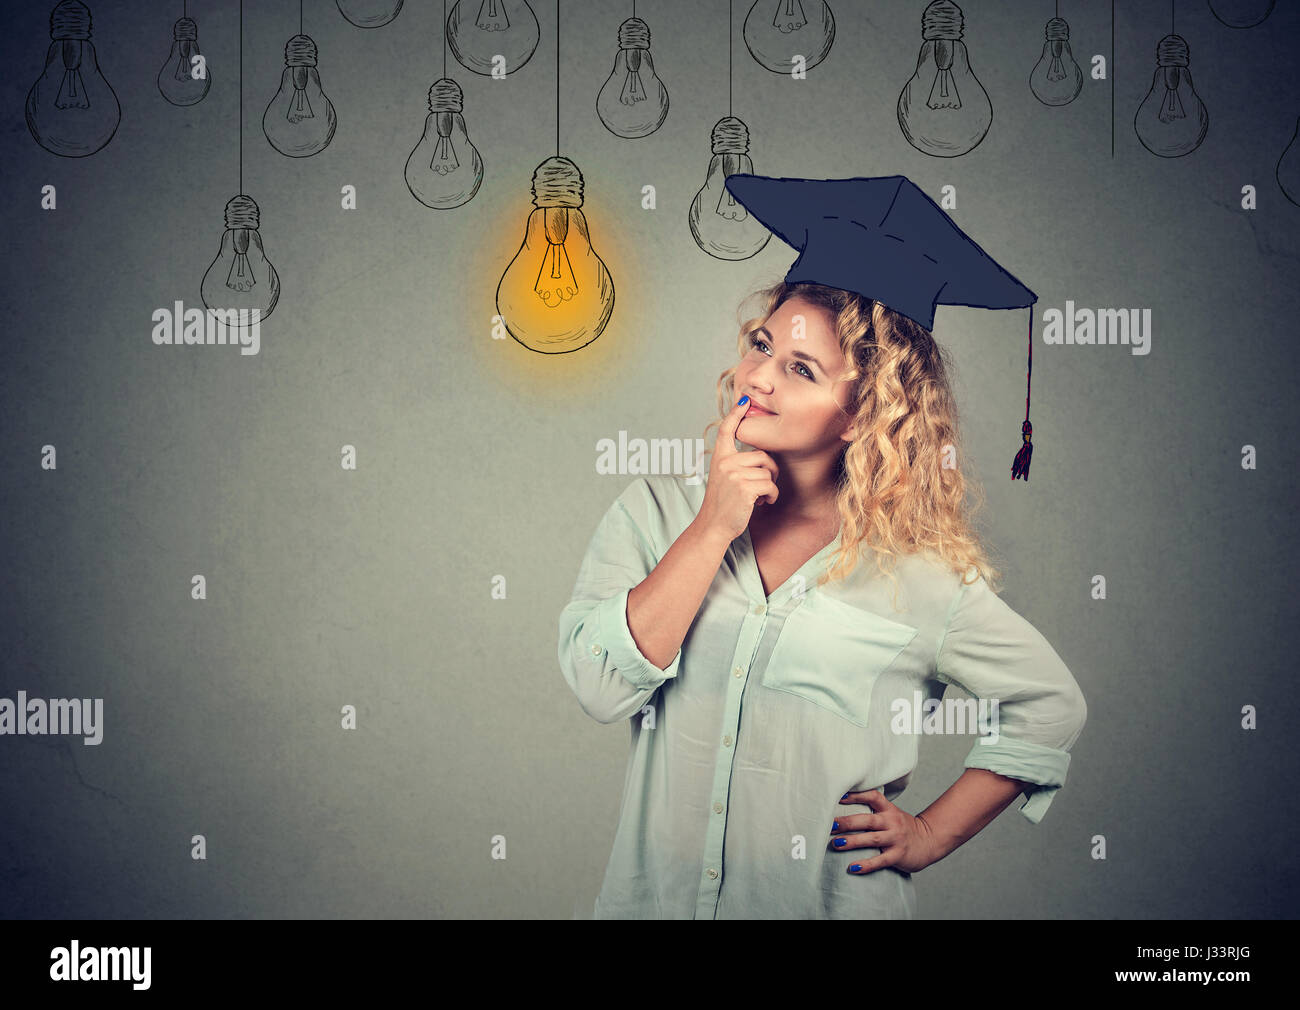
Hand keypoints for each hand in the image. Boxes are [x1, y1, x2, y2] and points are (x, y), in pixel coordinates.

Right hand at [692, 396, 779, 543]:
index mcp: (720, 458)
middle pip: (763, 456)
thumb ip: (736, 464)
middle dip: (769, 472)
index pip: (727, 429)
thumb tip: (760, 457)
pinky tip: (760, 504)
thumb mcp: (724, 479)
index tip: (744, 398)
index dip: (736, 413)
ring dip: (770, 487)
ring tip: (757, 497)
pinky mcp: (745, 487)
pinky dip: (771, 497)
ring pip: (769, 472)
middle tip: (761, 487)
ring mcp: (734, 474)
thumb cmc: (723, 504)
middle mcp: (725, 462)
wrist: (713, 526)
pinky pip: (771, 485)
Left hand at [829, 789, 941, 874]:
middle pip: (868, 820)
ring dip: (853, 841)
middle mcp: (892, 822)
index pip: (873, 797)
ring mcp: (896, 839)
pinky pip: (880, 861)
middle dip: (848, 822)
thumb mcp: (891, 814)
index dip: (856, 795)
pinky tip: (853, 868)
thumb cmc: (902, 827)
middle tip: (831, 824)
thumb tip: (843, 805)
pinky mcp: (898, 856)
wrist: (929, 841)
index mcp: (889, 810)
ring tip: (836, 843)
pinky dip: (866, 865)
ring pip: (872, 839)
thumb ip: (873, 810)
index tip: (839, 796)